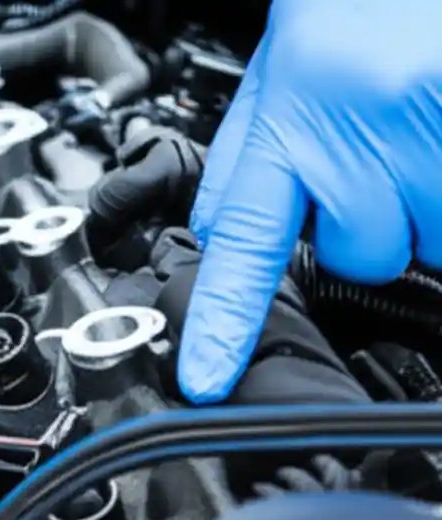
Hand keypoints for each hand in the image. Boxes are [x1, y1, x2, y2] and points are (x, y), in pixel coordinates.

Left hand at [180, 0, 441, 402]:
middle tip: (377, 158)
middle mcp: (367, 128)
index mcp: (293, 121)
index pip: (246, 240)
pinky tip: (440, 141)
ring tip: (417, 141)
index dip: (225, 319)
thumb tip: (214, 239)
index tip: (206, 377)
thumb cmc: (350, 9)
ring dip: (430, 208)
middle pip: (366, 256)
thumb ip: (247, 165)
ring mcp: (440, 129)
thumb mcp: (275, 79)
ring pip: (435, 241)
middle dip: (373, 223)